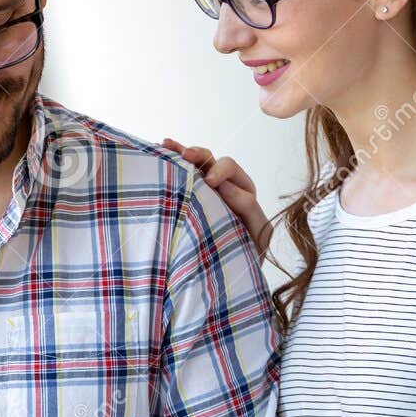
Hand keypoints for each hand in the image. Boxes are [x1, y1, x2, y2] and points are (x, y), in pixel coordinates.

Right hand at [160, 139, 270, 254]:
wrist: (229, 270)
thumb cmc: (245, 252)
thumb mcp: (255, 234)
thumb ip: (248, 211)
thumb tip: (224, 189)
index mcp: (242, 193)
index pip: (232, 174)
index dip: (222, 173)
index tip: (210, 182)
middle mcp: (223, 187)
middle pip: (214, 162)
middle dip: (201, 157)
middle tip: (187, 156)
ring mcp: (204, 190)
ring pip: (196, 164)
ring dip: (182, 152)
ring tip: (167, 145)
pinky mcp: (189, 195)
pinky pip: (182, 174)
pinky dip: (172, 160)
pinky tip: (159, 151)